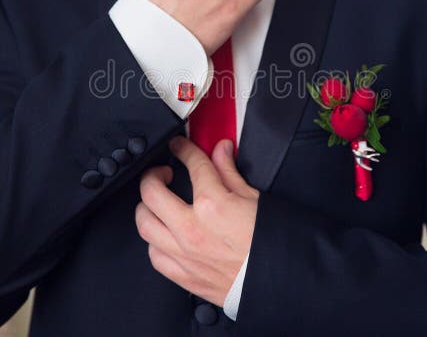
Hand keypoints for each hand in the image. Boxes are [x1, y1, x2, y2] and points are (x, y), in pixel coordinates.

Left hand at [135, 137, 258, 305]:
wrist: (280, 281)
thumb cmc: (273, 244)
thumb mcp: (255, 198)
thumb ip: (230, 172)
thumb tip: (221, 151)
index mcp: (212, 204)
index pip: (191, 164)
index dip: (183, 149)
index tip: (179, 146)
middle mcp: (192, 229)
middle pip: (151, 192)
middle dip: (152, 174)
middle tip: (160, 172)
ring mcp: (185, 254)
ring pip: (145, 224)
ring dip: (147, 207)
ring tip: (156, 202)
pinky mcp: (185, 277)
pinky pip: (155, 255)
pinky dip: (155, 241)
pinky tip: (163, 234)